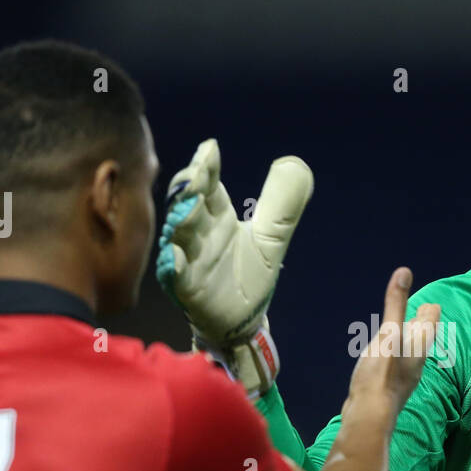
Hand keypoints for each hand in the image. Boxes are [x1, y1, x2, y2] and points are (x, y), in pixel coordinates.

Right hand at [155, 138, 312, 343]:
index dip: (207, 168)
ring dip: (180, 221)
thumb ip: (282, 206)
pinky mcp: (185, 287)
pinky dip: (173, 265)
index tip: (210, 149)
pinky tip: (175, 256)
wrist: (242, 321)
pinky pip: (175, 274)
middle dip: (189, 189)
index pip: (209, 186)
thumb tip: (297, 165)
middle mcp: (198, 233)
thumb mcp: (271, 240)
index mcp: (217, 216)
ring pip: (178, 235)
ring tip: (187, 207)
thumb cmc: (249, 276)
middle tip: (194, 174)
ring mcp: (188, 259)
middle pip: (188, 204)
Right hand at [345, 267, 440, 416]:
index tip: (424, 303)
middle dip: (418, 322)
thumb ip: (396, 304)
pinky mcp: (389, 386)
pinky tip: (382, 358)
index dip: (427, 309)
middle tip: (416, 311)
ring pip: (409, 351)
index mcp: (420, 345)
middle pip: (422, 335)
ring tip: (397, 331)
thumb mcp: (388, 334)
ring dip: (404, 339)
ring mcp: (404, 375)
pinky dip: (392, 354)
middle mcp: (417, 360)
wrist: (369, 417)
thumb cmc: (381, 375)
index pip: (431, 319)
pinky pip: (395, 364)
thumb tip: (405, 272)